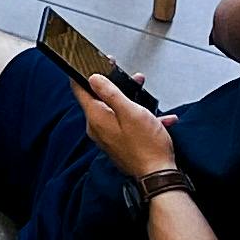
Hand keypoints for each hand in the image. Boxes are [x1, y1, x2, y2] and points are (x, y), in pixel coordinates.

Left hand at [74, 69, 180, 183]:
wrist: (159, 176)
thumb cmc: (147, 146)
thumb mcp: (130, 112)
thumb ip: (110, 93)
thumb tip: (93, 78)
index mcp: (96, 118)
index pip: (79, 90)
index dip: (85, 73)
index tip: (93, 63)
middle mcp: (98, 128)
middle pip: (100, 99)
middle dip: (115, 85)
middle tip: (129, 77)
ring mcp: (109, 137)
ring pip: (116, 111)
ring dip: (131, 101)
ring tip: (145, 94)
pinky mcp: (120, 143)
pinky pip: (127, 125)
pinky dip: (141, 118)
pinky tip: (159, 119)